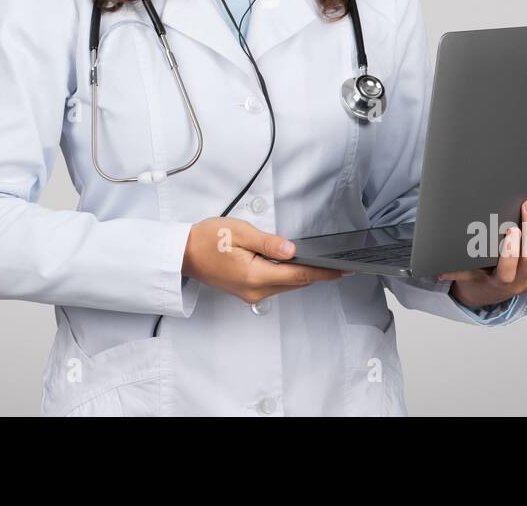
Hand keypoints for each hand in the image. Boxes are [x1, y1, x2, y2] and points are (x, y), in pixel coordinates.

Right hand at [182, 217, 347, 304]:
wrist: (183, 254)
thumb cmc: (206, 239)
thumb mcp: (239, 232)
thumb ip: (268, 243)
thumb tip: (293, 250)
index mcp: (255, 275)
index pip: (299, 275)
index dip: (324, 272)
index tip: (343, 270)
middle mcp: (255, 291)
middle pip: (296, 282)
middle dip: (317, 273)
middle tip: (338, 262)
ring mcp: (251, 294)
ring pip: (287, 285)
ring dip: (302, 274)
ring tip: (320, 262)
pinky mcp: (248, 292)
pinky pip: (276, 285)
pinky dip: (288, 276)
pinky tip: (293, 264)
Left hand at [437, 196, 526, 308]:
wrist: (483, 291)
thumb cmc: (521, 273)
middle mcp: (522, 282)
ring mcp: (498, 283)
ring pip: (509, 271)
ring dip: (511, 252)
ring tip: (510, 231)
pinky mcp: (473, 281)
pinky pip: (466, 275)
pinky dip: (456, 269)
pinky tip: (448, 261)